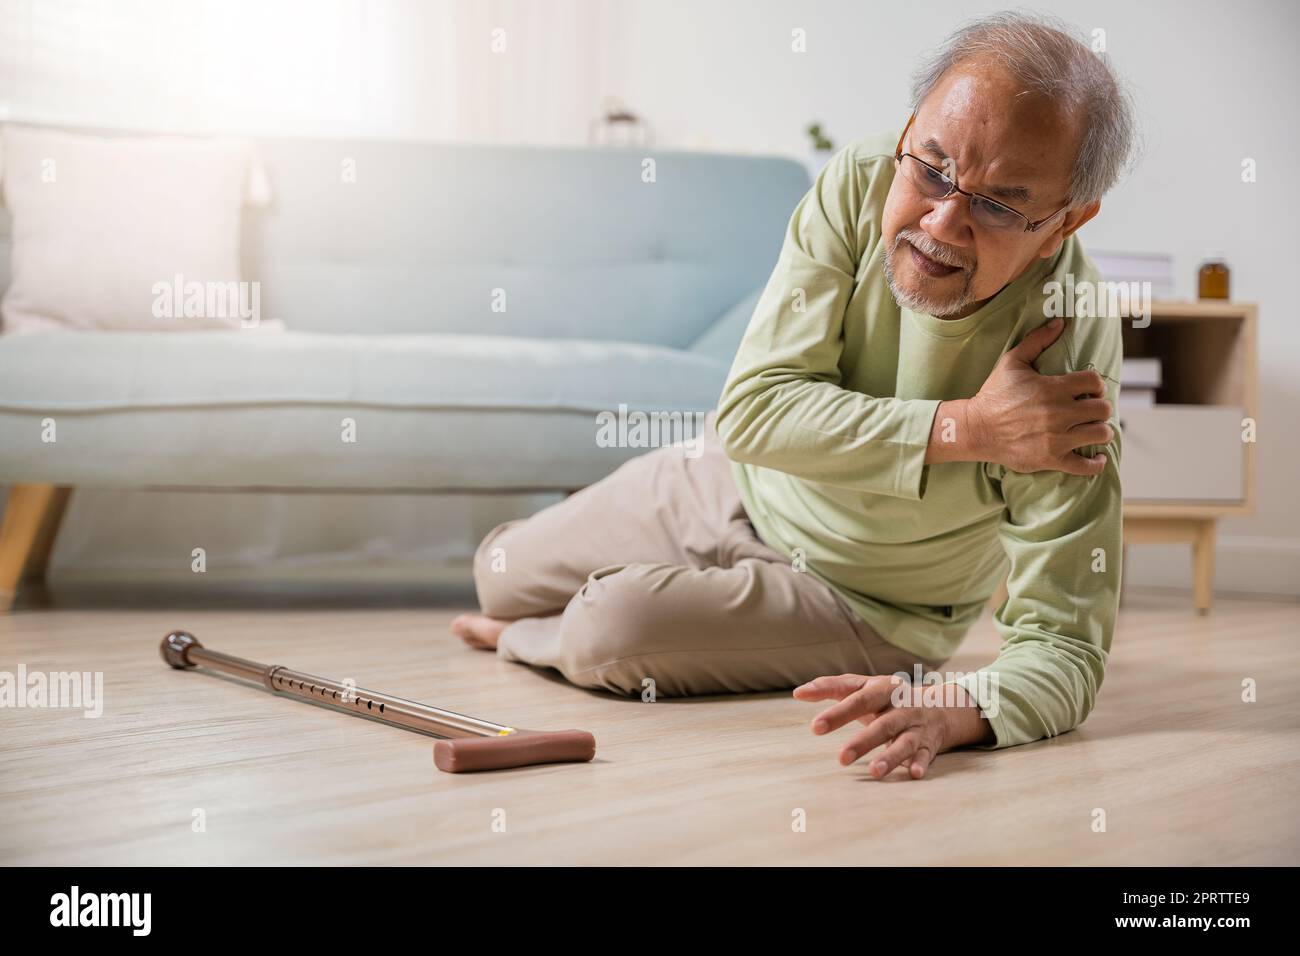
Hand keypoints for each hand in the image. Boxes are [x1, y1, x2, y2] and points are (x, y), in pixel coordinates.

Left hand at [793, 674, 991, 779]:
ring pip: (904, 743)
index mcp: (883, 689)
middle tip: (841, 759)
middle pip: (882, 725)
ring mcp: (916, 727)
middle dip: (863, 742)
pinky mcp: (929, 745)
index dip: (837, 714)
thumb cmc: (887, 697)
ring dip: (891, 757)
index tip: (815, 728)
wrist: (940, 705)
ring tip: (874, 771)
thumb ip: (830, 687)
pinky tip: (914, 774)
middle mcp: (901, 707)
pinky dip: (921, 764)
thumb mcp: (862, 686)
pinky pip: (926, 755)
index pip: (857, 699)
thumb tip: (797, 693)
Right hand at [931, 317, 1113, 475]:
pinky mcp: (1051, 459)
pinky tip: (1098, 457)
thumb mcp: (1012, 362)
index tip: (1090, 390)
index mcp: (1053, 388)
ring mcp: (1056, 438)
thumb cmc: (994, 395)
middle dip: (1100, 408)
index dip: (1096, 385)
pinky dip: (1096, 464)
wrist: (975, 429)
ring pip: (1100, 434)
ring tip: (1094, 430)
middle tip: (1092, 410)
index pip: (1094, 382)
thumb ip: (1037, 340)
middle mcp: (1058, 413)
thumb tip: (1060, 322)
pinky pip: (1085, 466)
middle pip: (1102, 409)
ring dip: (1101, 431)